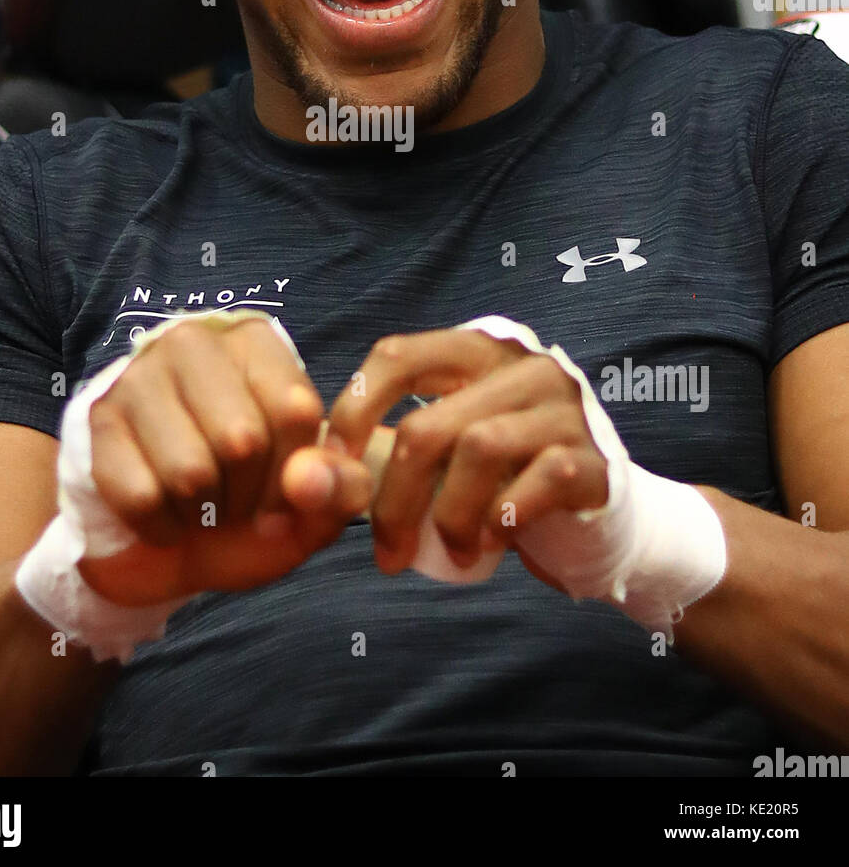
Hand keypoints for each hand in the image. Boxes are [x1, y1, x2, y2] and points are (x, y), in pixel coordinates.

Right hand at [76, 316, 371, 605]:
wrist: (170, 544)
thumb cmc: (250, 509)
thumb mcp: (312, 505)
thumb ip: (340, 489)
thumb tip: (310, 478)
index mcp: (256, 344)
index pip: (294, 411)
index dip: (297, 475)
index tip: (288, 492)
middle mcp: (193, 343)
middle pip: (241, 440)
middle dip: (246, 497)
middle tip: (237, 502)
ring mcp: (138, 377)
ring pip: (188, 471)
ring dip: (201, 514)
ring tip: (201, 506)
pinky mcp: (98, 421)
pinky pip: (140, 496)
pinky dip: (160, 527)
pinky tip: (164, 516)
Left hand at [325, 327, 608, 583]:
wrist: (597, 521)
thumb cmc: (504, 481)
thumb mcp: (445, 454)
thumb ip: (384, 454)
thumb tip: (305, 477)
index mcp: (475, 350)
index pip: (397, 356)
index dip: (353, 410)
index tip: (333, 468)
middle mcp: (522, 367)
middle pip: (428, 425)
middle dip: (394, 500)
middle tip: (387, 552)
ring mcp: (564, 409)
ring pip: (478, 450)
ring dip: (449, 516)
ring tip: (451, 552)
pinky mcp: (594, 459)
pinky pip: (536, 482)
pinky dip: (500, 519)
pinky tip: (491, 543)